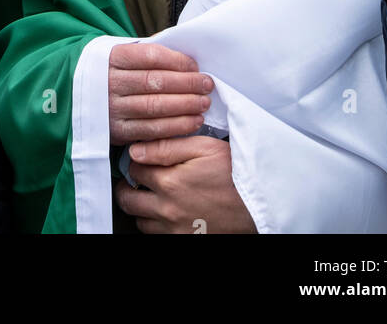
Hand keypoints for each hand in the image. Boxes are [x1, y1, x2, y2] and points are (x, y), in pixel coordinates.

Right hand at [108, 42, 211, 145]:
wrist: (80, 95)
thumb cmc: (115, 72)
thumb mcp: (124, 56)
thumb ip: (149, 54)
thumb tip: (187, 56)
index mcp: (114, 58)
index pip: (151, 56)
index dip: (177, 61)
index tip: (196, 66)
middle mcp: (110, 82)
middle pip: (155, 82)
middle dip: (187, 84)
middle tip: (207, 85)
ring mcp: (113, 108)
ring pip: (155, 107)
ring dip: (185, 106)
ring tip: (204, 103)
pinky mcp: (118, 131)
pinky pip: (152, 130)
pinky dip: (176, 127)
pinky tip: (193, 122)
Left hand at [116, 135, 255, 233]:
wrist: (258, 203)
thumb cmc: (234, 173)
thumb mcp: (203, 147)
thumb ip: (167, 146)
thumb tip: (136, 150)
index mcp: (170, 182)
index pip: (133, 169)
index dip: (135, 160)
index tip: (141, 158)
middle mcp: (168, 210)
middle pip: (128, 200)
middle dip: (128, 187)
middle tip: (137, 180)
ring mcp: (176, 230)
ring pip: (140, 222)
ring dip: (141, 208)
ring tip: (153, 196)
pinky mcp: (185, 241)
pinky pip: (157, 237)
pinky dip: (156, 226)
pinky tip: (167, 213)